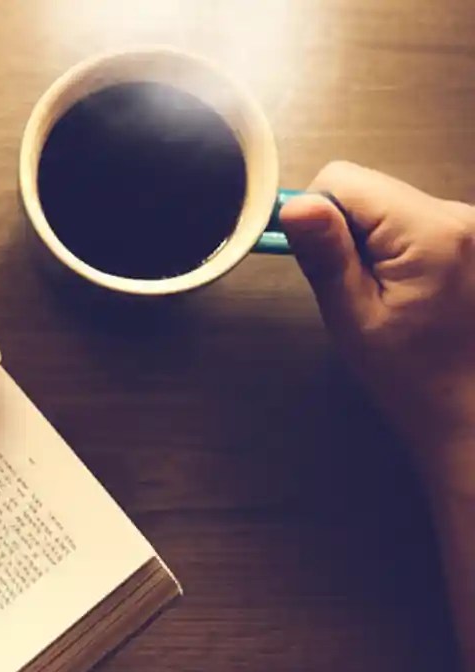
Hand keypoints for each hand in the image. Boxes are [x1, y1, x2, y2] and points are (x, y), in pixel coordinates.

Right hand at [281, 162, 474, 474]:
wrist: (471, 410)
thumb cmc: (414, 376)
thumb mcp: (354, 318)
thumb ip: (327, 255)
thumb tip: (296, 205)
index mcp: (431, 232)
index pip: (343, 179)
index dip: (317, 216)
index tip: (323, 262)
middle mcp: (461, 215)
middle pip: (369, 189)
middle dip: (348, 232)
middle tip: (357, 288)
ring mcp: (472, 225)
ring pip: (389, 205)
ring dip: (373, 242)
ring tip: (386, 295)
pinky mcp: (471, 236)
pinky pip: (413, 221)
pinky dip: (397, 249)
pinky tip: (407, 291)